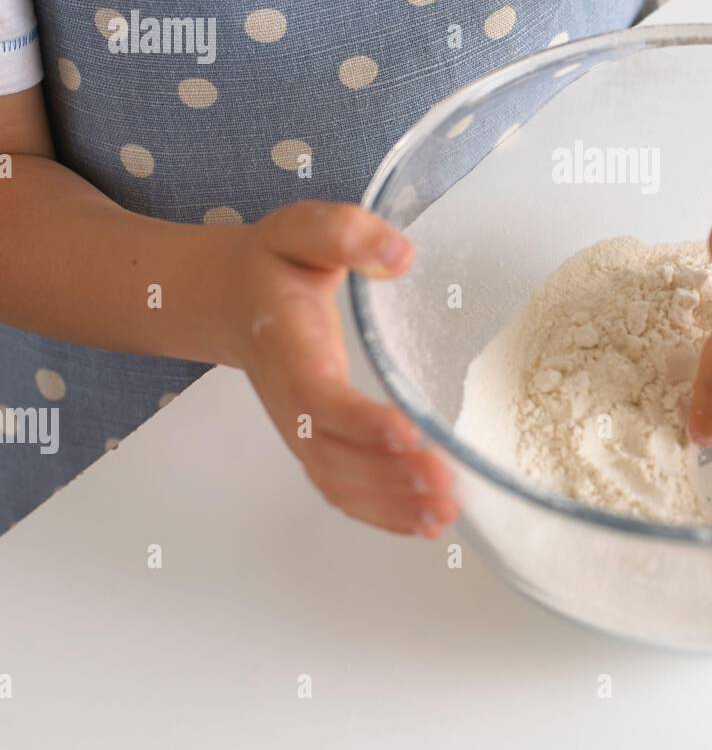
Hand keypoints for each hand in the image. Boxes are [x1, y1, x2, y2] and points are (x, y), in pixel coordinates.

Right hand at [210, 202, 456, 536]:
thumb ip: (347, 233)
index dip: (362, 422)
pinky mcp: (312, 442)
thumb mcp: (304, 228)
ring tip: (446, 511)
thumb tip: (399, 256)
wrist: (226, 296)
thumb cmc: (272, 262)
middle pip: (334, 454)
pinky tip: (425, 521)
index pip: (321, 397)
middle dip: (389, 477)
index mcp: (289, 348)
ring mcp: (298, 428)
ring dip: (390, 505)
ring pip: (338, 482)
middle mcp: (290, 399)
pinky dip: (380, 513)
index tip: (410, 434)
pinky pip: (341, 489)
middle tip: (447, 486)